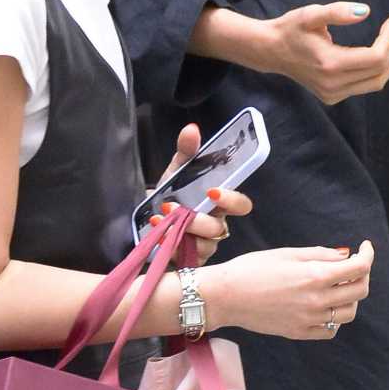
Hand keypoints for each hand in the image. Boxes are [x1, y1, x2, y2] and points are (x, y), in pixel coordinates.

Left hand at [149, 124, 253, 263]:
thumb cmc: (171, 195)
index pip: (241, 205)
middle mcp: (215, 226)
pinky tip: (158, 234)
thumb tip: (191, 129)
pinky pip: (186, 257)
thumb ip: (186, 151)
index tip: (212, 191)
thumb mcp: (177, 171)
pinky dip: (170, 245)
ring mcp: (204, 245)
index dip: (233, 200)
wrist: (147, 216)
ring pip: (204, 245)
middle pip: (220, 228)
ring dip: (181, 232)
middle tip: (176, 207)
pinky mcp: (188, 260)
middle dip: (199, 220)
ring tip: (161, 219)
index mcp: (219, 204)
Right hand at [201, 240, 373, 341]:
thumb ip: (320, 254)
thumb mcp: (287, 253)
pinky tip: (325, 305)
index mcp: (314, 276)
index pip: (358, 268)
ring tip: (337, 286)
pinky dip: (335, 317)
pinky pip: (330, 329)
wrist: (225, 296)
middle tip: (352, 265)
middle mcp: (316, 300)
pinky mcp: (299, 332)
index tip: (364, 247)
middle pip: (360, 290)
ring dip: (351, 297)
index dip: (367, 254)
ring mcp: (309, 319)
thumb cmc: (252, 268)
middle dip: (362, 274)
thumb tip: (345, 255)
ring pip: (349, 312)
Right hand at [265, 5, 388, 106]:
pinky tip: (380, 53)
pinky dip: (379, 70)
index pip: (376, 58)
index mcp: (331, 64)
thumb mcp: (311, 14)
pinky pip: (366, 85)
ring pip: (377, 82)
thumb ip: (338, 11)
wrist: (271, 51)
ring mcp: (334, 93)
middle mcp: (334, 84)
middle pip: (381, 71)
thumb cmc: (290, 30)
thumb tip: (365, 11)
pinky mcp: (333, 96)